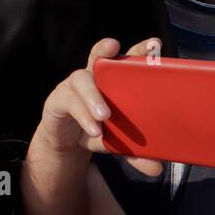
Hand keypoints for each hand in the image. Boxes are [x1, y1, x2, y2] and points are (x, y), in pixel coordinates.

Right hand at [38, 36, 165, 175]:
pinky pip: (69, 102)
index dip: (137, 50)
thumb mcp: (117, 142)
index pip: (125, 60)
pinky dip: (82, 115)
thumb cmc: (97, 130)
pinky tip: (93, 129)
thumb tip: (157, 169)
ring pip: (82, 79)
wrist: (64, 143)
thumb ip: (136, 153)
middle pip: (99, 55)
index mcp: (111, 81)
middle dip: (106, 49)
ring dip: (93, 96)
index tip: (152, 45)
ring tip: (105, 116)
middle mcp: (92, 77)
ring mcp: (73, 86)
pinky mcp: (58, 100)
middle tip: (114, 48)